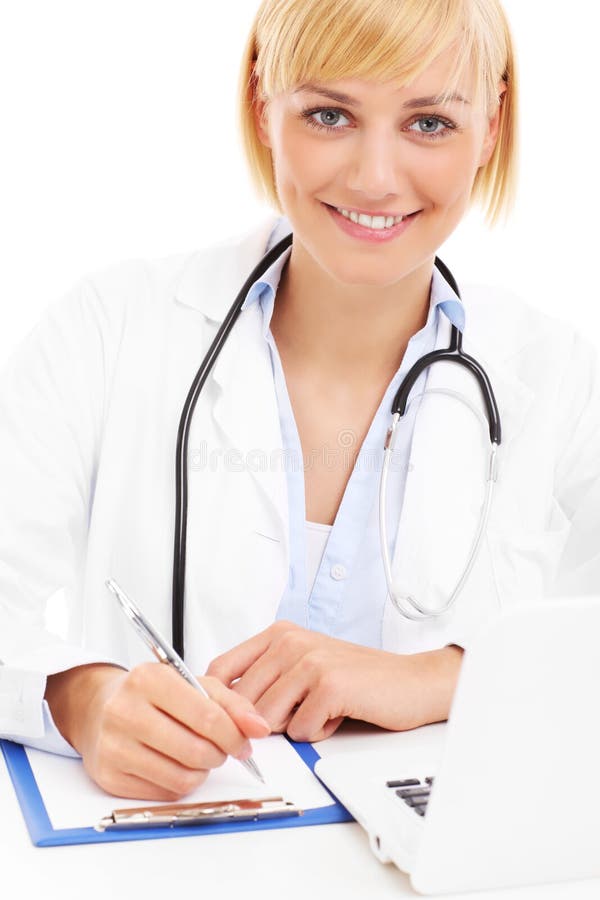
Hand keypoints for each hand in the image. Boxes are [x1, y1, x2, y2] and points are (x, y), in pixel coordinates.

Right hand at [45, 662, 270, 799]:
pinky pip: (164, 792)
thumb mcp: (192, 684)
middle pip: (196, 750)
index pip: (206, 717)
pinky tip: (174, 764)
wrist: (99, 707)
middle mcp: (126, 711)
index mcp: (149, 679)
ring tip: (197, 754)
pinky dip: (179, 783)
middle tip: (221, 749)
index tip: (245, 742)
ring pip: (182, 777)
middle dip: (220, 754)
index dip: (234, 735)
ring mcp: (114, 746)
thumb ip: (231, 703)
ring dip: (202, 771)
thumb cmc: (152, 694)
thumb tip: (260, 728)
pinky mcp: (109, 776)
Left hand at [206, 622, 462, 741]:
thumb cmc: (357, 679)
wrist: (410, 682)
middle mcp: (290, 641)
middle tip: (294, 715)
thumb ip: (264, 679)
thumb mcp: (302, 666)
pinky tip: (337, 715)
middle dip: (261, 722)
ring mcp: (309, 661)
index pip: (220, 670)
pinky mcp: (329, 685)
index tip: (230, 718)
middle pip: (241, 702)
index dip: (219, 702)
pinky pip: (300, 732)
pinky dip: (318, 734)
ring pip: (267, 720)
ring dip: (293, 727)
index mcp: (279, 633)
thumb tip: (219, 708)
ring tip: (319, 710)